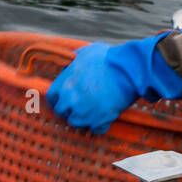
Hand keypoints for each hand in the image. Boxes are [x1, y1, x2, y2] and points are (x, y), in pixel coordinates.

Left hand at [46, 33, 181, 133]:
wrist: (128, 69)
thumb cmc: (109, 57)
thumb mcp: (87, 51)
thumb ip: (76, 57)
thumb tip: (73, 57)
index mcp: (65, 83)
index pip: (52, 98)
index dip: (58, 100)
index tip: (65, 100)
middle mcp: (71, 100)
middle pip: (62, 113)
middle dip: (70, 110)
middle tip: (82, 105)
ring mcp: (84, 112)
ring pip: (76, 123)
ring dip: (84, 118)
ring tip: (94, 110)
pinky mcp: (100, 120)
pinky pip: (96, 129)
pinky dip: (100, 125)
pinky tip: (105, 117)